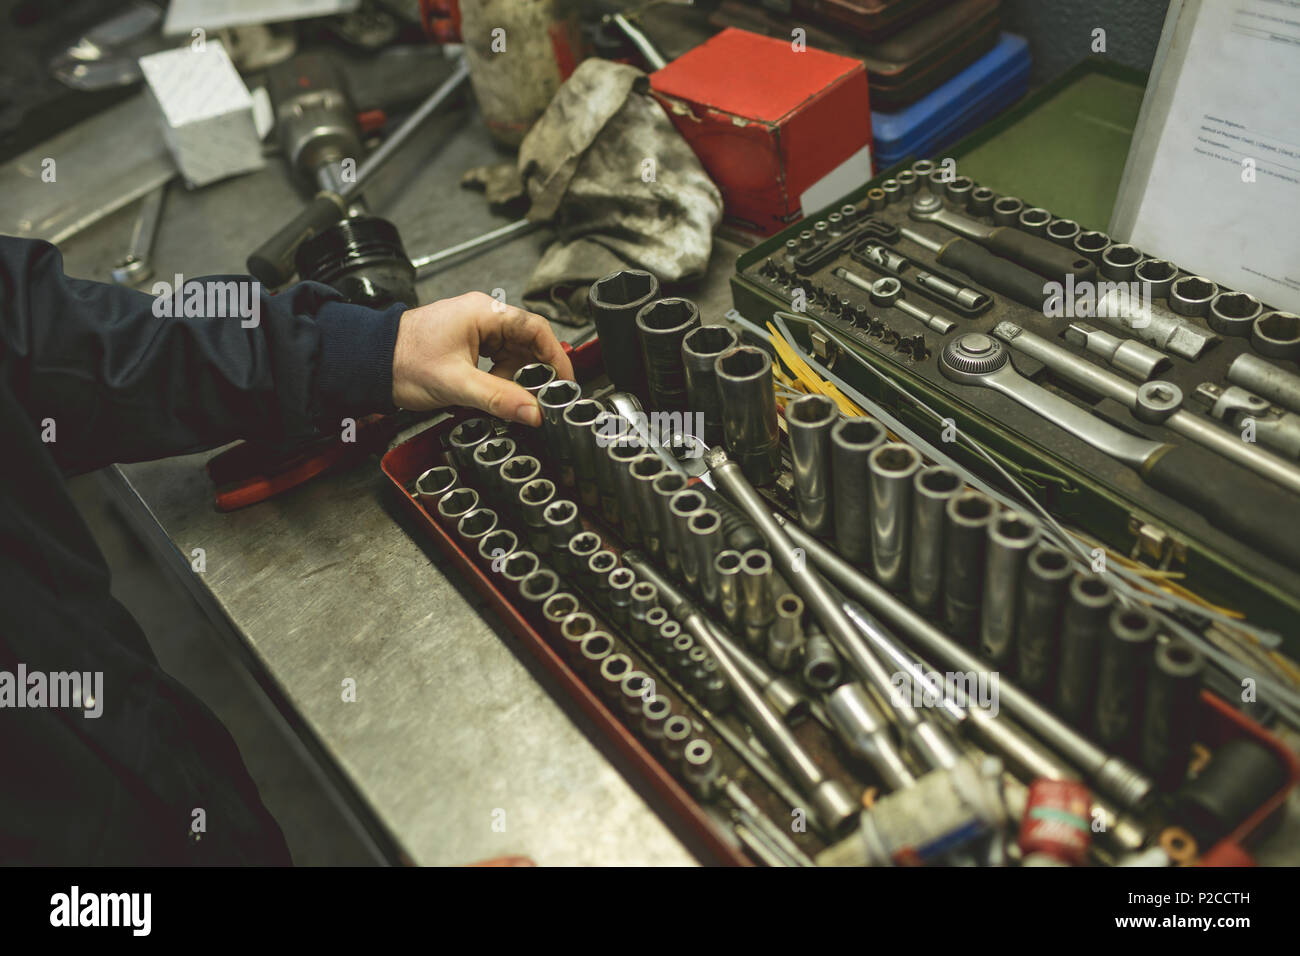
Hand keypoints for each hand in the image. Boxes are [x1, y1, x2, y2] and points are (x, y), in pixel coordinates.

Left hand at [391, 292, 573, 425]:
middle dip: (537, 372)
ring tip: (510, 400)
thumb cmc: (403, 360)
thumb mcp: (457, 384)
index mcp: (484, 313)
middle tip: (544, 397)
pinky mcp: (467, 344)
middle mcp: (483, 316)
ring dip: (517, 378)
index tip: (565, 380)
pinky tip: (494, 395)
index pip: (536, 329)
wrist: (370, 363)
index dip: (556, 356)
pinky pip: (498, 360)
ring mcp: (475, 329)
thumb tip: (533, 412)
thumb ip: (499, 398)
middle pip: (528, 342)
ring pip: (513, 354)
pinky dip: (501, 379)